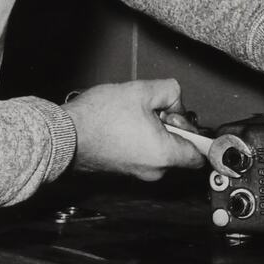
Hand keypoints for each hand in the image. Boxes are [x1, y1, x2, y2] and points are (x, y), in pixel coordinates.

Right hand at [63, 79, 205, 179]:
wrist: (64, 135)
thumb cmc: (97, 119)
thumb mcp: (142, 90)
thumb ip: (170, 91)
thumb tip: (175, 98)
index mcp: (165, 154)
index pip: (199, 155)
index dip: (197, 134)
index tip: (187, 121)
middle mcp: (153, 170)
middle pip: (178, 150)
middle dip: (171, 127)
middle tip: (154, 110)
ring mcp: (136, 173)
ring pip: (159, 151)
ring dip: (154, 132)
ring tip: (134, 115)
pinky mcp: (122, 170)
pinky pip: (142, 155)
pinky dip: (139, 140)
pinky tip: (123, 125)